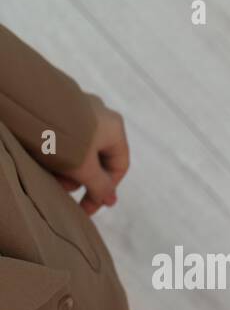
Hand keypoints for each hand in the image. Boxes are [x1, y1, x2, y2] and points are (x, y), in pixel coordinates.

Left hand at [55, 94, 128, 215]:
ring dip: (69, 167)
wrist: (30, 104)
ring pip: (80, 148)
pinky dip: (59, 151)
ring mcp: (80, 107)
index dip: (106, 189)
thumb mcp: (84, 168)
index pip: (119, 166)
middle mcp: (101, 115)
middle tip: (64, 189)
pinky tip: (45, 159)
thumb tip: (110, 201)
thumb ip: (100, 186)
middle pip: (97, 158)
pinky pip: (66, 135)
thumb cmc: (64, 137)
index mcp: (115, 128)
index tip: (89, 204)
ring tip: (51, 174)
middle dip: (82, 179)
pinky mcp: (60, 105)